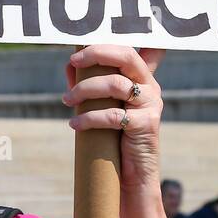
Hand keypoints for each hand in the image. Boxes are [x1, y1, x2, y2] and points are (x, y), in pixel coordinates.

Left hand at [63, 45, 164, 195]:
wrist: (132, 178)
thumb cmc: (115, 140)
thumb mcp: (102, 107)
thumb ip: (89, 84)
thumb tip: (69, 64)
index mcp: (141, 78)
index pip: (133, 49)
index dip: (113, 39)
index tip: (85, 40)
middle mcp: (150, 87)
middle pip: (126, 56)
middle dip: (96, 54)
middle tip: (73, 61)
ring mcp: (151, 105)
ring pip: (115, 84)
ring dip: (85, 90)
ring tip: (67, 100)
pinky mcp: (146, 125)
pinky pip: (113, 115)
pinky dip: (89, 118)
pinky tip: (75, 124)